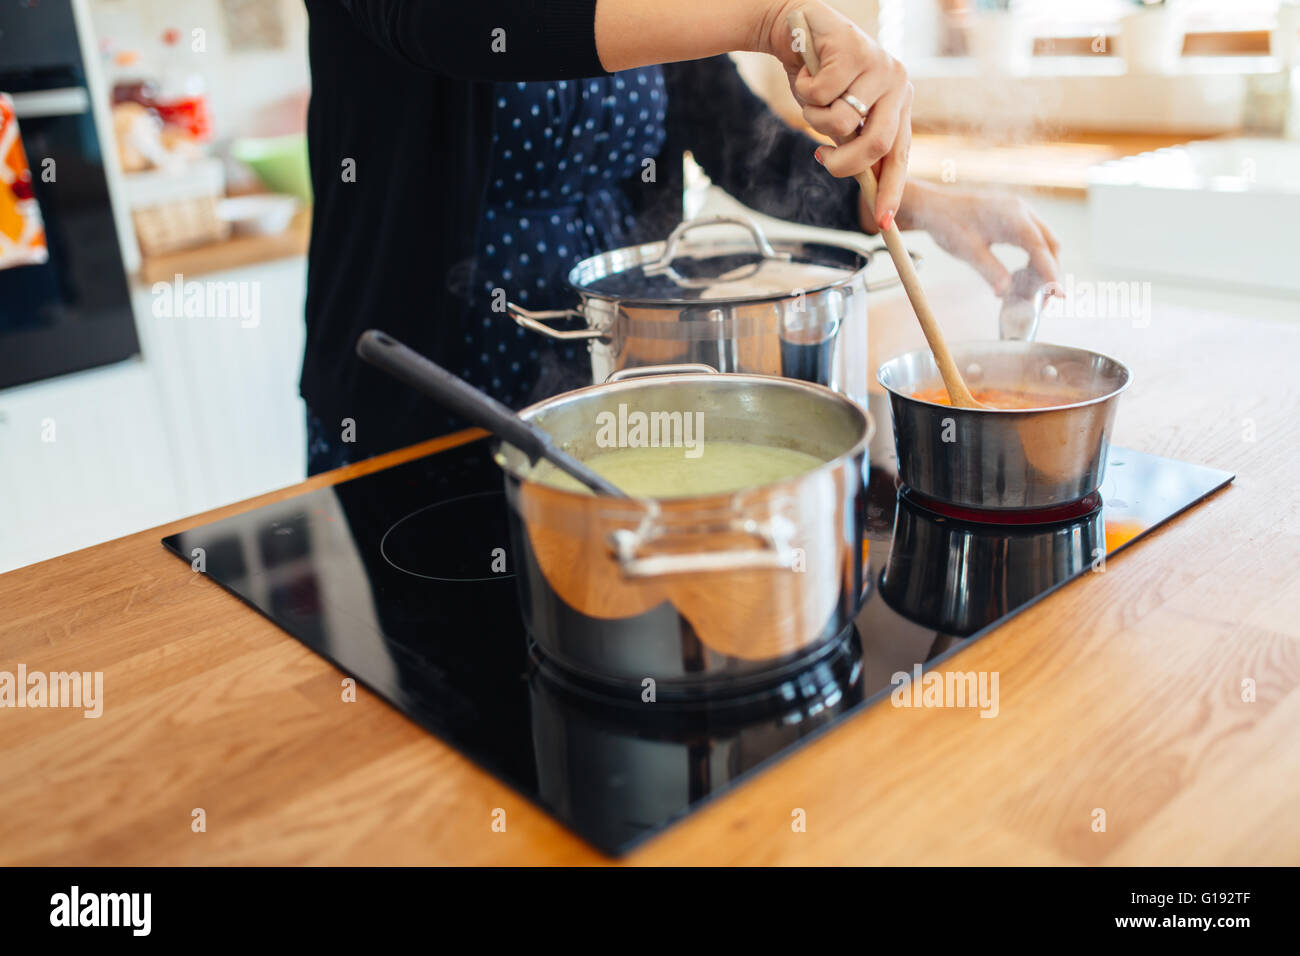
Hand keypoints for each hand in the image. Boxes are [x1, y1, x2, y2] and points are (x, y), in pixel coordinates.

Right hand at [762, 1, 911, 229]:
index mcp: (898, 102)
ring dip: (813, 117)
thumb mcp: (839, 115)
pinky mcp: (854, 49)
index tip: (882, 223)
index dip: (891, 190)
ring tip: (811, 94)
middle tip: (821, 159)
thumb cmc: (817, 76)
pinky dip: (804, 90)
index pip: (900, 155)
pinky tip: (807, 71)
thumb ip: (853, 142)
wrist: (795, 26)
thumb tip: (866, 183)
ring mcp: (878, 64)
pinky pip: (822, 95)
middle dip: (843, 163)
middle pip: (876, 145)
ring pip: (840, 123)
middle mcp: (897, 83)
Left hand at [880, 182, 1061, 295]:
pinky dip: (1033, 257)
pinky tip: (1020, 274)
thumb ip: (991, 271)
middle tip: (1042, 300)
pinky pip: (1033, 238)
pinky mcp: (1014, 217)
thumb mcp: (969, 252)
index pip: (1041, 249)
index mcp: (1014, 217)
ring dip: (1042, 266)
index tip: (1059, 294)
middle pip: (1050, 245)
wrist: (934, 207)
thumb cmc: (949, 225)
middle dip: (1049, 273)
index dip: (1051, 274)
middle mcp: (1022, 212)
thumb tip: (1006, 293)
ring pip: (1044, 242)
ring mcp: (1020, 212)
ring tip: (1030, 290)